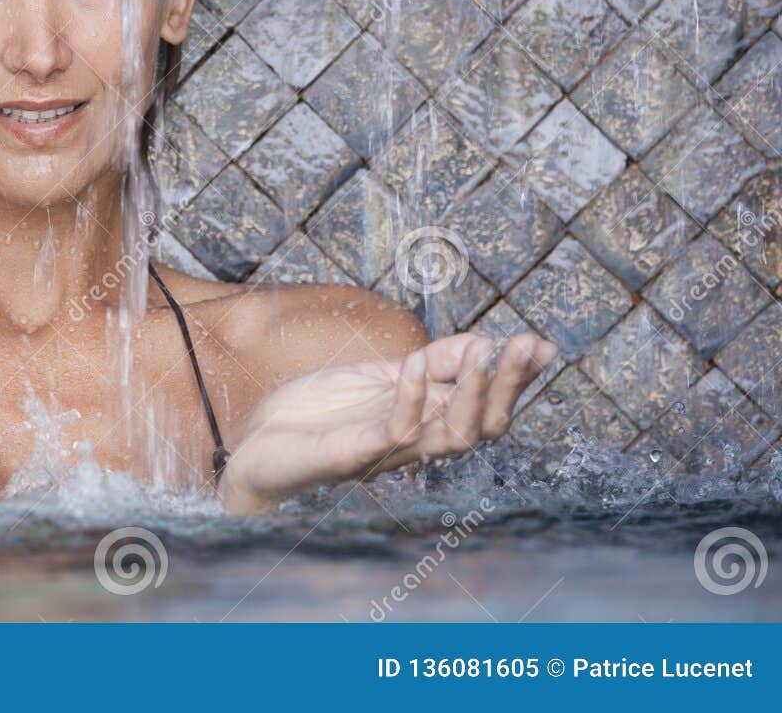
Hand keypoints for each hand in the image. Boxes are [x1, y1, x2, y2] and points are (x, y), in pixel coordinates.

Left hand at [219, 331, 557, 513]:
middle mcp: (417, 443)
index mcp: (426, 422)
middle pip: (485, 426)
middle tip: (527, 345)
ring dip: (473, 392)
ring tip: (484, 350)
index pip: (487, 408)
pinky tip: (415, 362)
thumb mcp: (378, 376)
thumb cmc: (317, 415)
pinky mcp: (355, 455)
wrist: (257, 445)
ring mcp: (389, 452)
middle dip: (510, 385)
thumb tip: (479, 342)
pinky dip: (412, 396)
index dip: (516, 380)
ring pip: (454, 435)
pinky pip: (396, 432)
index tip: (541, 345)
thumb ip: (428, 364)